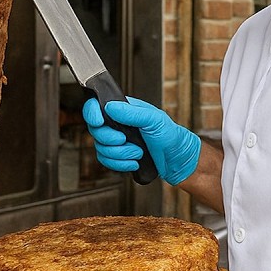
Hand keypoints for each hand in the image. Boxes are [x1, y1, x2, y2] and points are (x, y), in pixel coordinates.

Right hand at [82, 97, 200, 184]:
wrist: (177, 160)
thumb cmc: (171, 136)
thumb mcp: (155, 120)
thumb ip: (132, 113)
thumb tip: (111, 107)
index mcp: (124, 109)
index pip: (96, 106)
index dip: (92, 114)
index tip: (99, 121)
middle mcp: (118, 124)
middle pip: (96, 130)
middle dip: (111, 139)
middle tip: (126, 140)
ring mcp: (117, 141)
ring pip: (100, 148)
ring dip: (120, 154)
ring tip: (138, 152)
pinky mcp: (118, 156)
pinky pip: (106, 161)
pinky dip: (120, 164)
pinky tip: (134, 162)